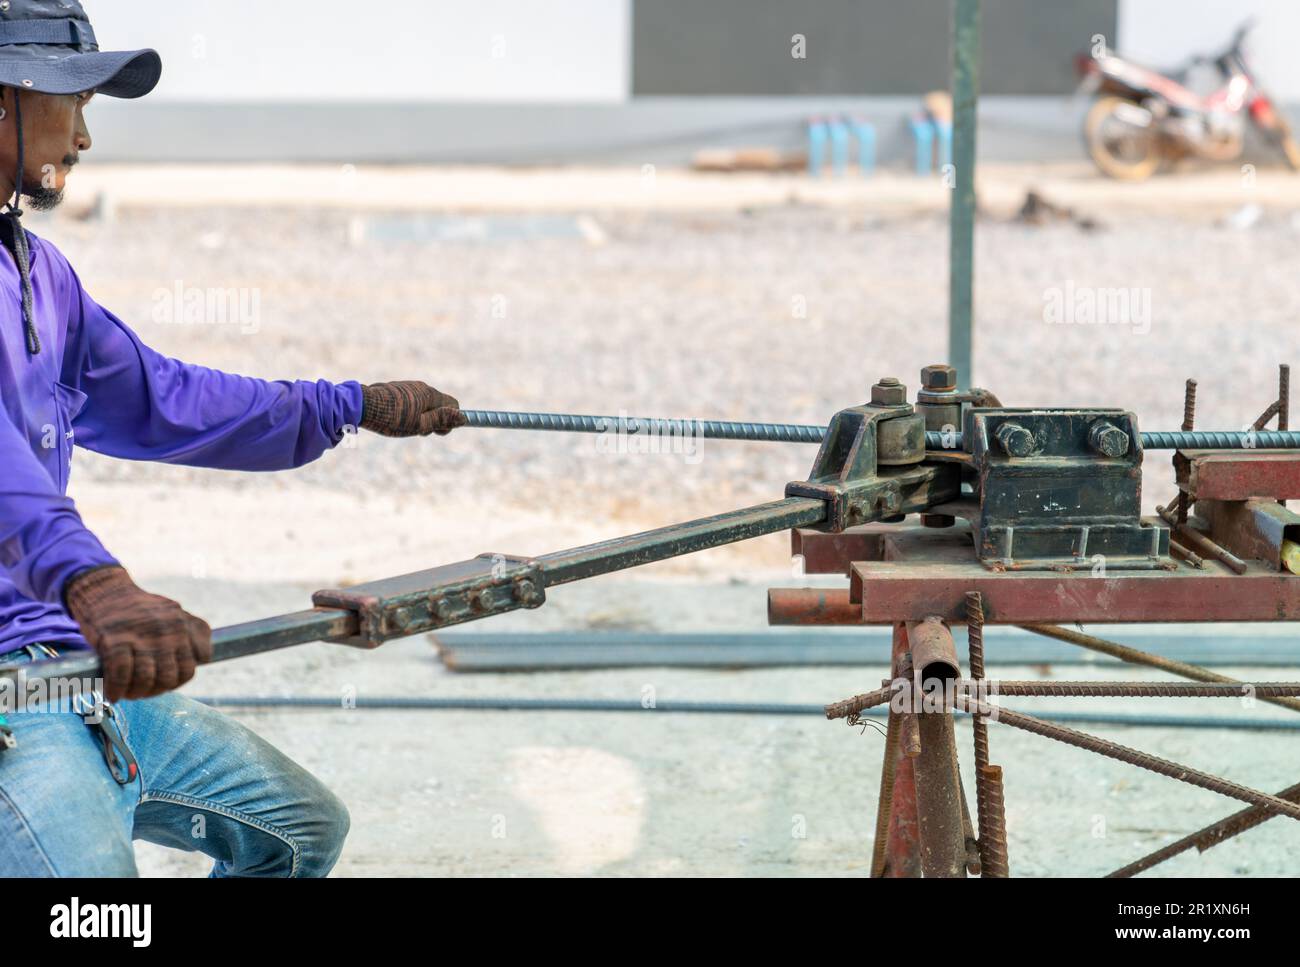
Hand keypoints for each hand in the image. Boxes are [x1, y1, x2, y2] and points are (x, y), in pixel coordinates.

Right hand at [64, 566, 211, 701]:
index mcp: (182, 626)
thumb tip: (204, 658)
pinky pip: (121, 675)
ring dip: (136, 693)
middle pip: (169, 678)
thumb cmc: (140, 608)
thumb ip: (195, 632)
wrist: (104, 591)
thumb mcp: (175, 612)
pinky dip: (117, 689)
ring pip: (147, 679)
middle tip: (143, 691)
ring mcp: (141, 636)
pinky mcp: (115, 641)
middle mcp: (166, 631)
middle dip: (156, 690)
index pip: (189, 669)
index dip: (175, 682)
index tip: (162, 683)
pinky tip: (113, 693)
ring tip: (129, 693)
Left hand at [360, 381, 465, 436]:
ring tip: (405, 428)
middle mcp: (421, 387)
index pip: (453, 404)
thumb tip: (462, 418)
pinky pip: (411, 401)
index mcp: (430, 395)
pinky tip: (395, 420)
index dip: (451, 420)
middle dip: (434, 420)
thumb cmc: (392, 418)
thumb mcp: (420, 425)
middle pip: (438, 404)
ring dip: (421, 417)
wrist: (362, 406)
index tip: (439, 432)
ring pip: (424, 404)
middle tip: (420, 432)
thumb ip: (441, 420)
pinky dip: (410, 412)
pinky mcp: (396, 389)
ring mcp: (408, 387)